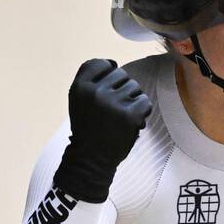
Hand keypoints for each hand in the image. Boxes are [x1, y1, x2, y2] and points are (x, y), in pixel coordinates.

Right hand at [52, 59, 153, 202]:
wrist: (90, 160)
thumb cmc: (87, 129)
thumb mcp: (78, 101)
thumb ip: (91, 81)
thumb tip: (113, 64)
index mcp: (80, 86)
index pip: (100, 63)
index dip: (107, 71)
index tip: (107, 87)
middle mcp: (95, 92)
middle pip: (120, 73)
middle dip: (121, 88)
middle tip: (113, 109)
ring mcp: (113, 103)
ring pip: (134, 86)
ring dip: (132, 100)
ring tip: (121, 116)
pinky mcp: (130, 115)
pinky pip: (145, 101)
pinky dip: (141, 111)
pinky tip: (132, 121)